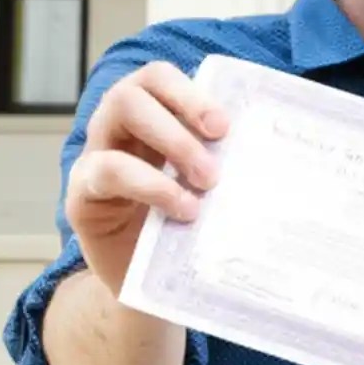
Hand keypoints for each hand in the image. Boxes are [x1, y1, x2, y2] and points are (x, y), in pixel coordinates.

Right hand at [65, 62, 227, 294]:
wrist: (150, 285)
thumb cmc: (186, 227)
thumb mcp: (212, 189)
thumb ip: (231, 163)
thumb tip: (282, 151)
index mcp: (150, 121)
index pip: (159, 79)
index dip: (191, 92)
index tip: (226, 125)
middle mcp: (117, 131)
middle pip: (135, 88)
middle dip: (183, 109)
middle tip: (220, 145)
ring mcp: (94, 158)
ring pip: (117, 113)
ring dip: (171, 140)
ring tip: (207, 180)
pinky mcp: (81, 196)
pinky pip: (105, 170)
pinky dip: (151, 185)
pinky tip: (182, 208)